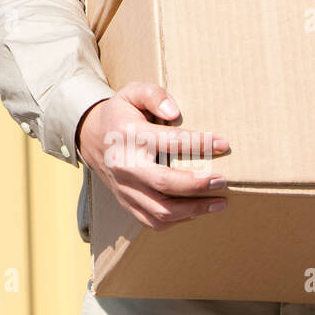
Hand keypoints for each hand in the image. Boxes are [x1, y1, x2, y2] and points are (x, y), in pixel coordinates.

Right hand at [76, 82, 228, 231]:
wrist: (91, 137)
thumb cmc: (120, 114)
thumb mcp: (132, 93)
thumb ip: (153, 95)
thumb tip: (174, 112)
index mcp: (129, 135)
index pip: (170, 142)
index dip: (200, 144)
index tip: (223, 144)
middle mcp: (124, 164)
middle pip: (164, 183)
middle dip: (198, 184)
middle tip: (222, 181)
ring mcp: (124, 187)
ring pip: (160, 210)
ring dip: (194, 210)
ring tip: (218, 202)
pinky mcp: (125, 202)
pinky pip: (152, 221)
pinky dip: (178, 220)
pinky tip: (195, 211)